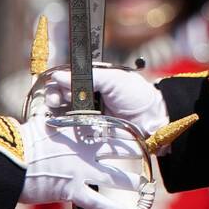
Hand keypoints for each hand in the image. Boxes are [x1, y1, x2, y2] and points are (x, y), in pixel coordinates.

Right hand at [18, 114, 144, 208]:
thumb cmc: (19, 143)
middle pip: (115, 150)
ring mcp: (79, 170)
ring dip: (128, 181)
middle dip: (131, 152)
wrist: (10, 160)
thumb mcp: (38, 126)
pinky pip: (96, 200)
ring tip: (141, 183)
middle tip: (143, 153)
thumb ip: (50, 123)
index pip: (104, 126)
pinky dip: (110, 207)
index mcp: (74, 131)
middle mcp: (81, 149)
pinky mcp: (72, 189)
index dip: (120, 129)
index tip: (131, 130)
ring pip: (112, 176)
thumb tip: (47, 118)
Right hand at [44, 66, 167, 139]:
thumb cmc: (136, 94)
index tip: (56, 84)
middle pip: (62, 95)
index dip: (59, 81)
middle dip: (55, 95)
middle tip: (55, 98)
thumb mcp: (113, 79)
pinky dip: (63, 125)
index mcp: (92, 81)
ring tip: (56, 108)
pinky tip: (59, 123)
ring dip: (56, 109)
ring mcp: (87, 116)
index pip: (68, 78)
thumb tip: (59, 75)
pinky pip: (72, 128)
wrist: (153, 119)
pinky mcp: (90, 132)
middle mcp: (87, 97)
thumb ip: (87, 76)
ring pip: (64, 111)